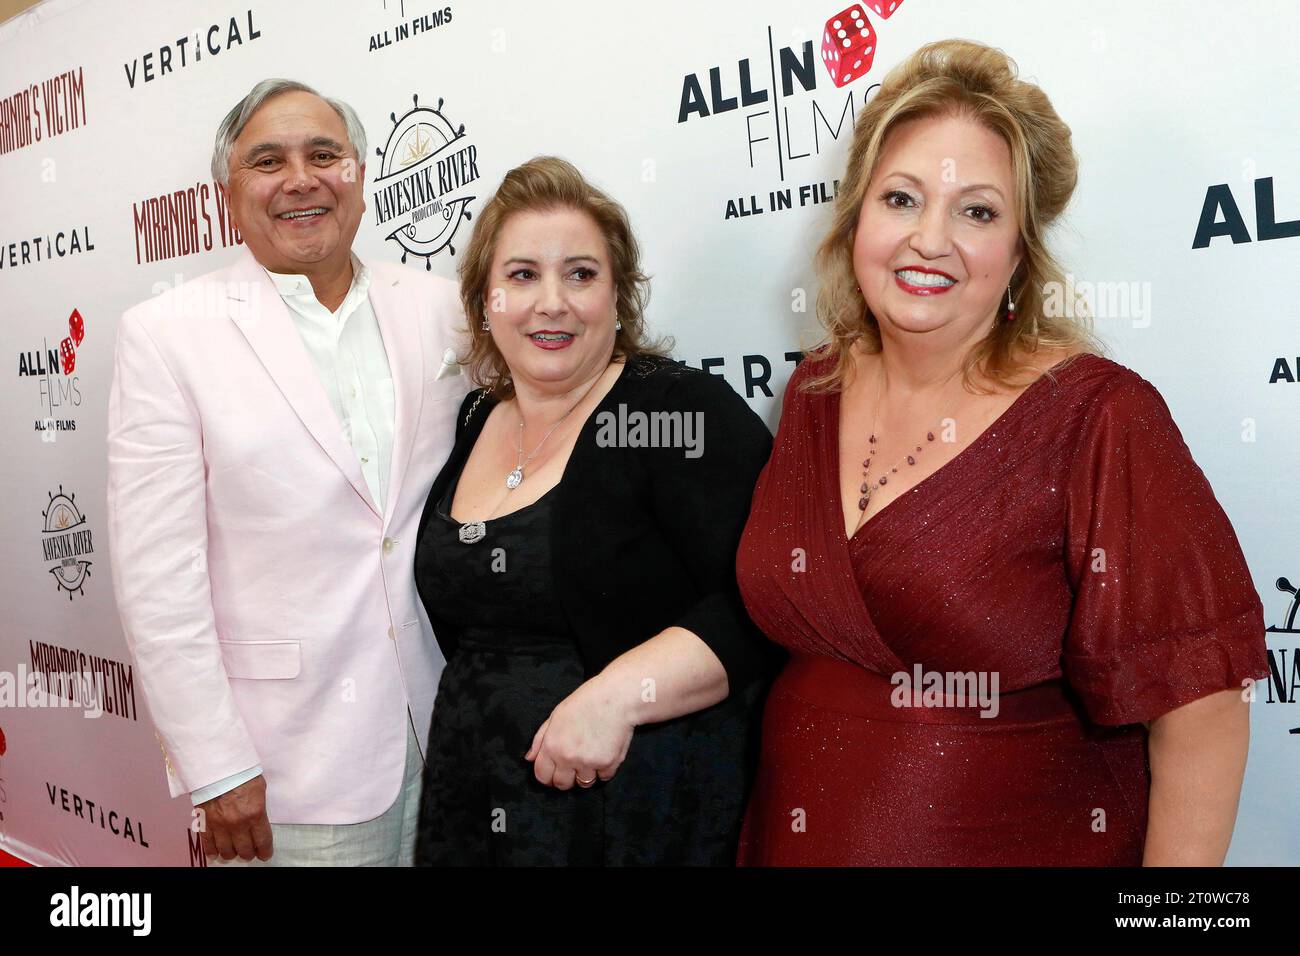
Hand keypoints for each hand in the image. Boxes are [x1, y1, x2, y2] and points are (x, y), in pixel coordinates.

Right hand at [198, 775, 273, 862]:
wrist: (217, 766)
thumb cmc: (241, 773)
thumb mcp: (260, 789)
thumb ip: (259, 808)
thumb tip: (259, 821)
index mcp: (255, 814)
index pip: (263, 841)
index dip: (265, 851)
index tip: (265, 854)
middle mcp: (238, 823)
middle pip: (245, 850)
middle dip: (250, 853)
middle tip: (251, 852)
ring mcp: (220, 825)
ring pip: (227, 851)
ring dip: (232, 854)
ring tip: (235, 851)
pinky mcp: (206, 824)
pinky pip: (208, 845)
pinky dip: (213, 852)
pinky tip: (217, 854)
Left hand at [525, 675, 634, 789]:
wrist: (615, 698)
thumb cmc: (585, 702)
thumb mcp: (555, 716)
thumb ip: (540, 740)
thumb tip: (530, 758)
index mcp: (552, 745)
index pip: (542, 776)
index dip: (548, 776)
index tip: (555, 772)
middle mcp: (568, 757)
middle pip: (562, 784)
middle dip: (567, 777)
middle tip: (575, 764)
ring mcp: (588, 762)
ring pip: (584, 784)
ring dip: (587, 774)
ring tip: (591, 756)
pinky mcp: (608, 764)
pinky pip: (603, 777)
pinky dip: (604, 769)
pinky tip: (604, 752)